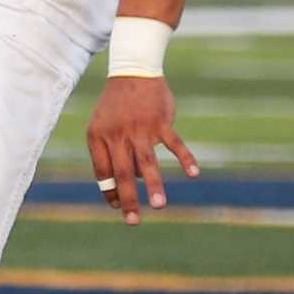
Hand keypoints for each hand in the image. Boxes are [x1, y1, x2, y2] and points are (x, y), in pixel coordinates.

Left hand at [85, 76, 199, 225]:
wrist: (133, 71)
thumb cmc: (117, 106)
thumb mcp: (102, 125)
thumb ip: (111, 153)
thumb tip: (132, 182)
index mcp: (99, 137)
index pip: (102, 171)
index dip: (109, 191)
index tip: (118, 207)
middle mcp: (118, 135)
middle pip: (123, 172)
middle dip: (128, 199)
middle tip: (133, 221)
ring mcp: (141, 129)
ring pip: (147, 162)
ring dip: (154, 185)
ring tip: (159, 206)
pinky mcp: (161, 122)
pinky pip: (174, 143)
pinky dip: (186, 158)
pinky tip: (194, 174)